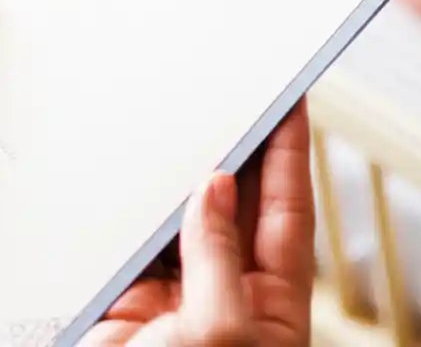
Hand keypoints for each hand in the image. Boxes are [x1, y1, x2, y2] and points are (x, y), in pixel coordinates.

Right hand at [82, 103, 314, 346]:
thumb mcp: (218, 331)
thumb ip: (218, 256)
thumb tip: (214, 190)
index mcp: (274, 308)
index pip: (290, 212)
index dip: (291, 154)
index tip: (290, 101)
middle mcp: (230, 298)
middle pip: (241, 207)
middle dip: (239, 153)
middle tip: (234, 97)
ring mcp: (179, 300)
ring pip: (186, 219)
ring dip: (183, 177)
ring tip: (187, 125)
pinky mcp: (129, 303)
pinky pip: (139, 242)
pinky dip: (137, 208)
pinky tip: (139, 175)